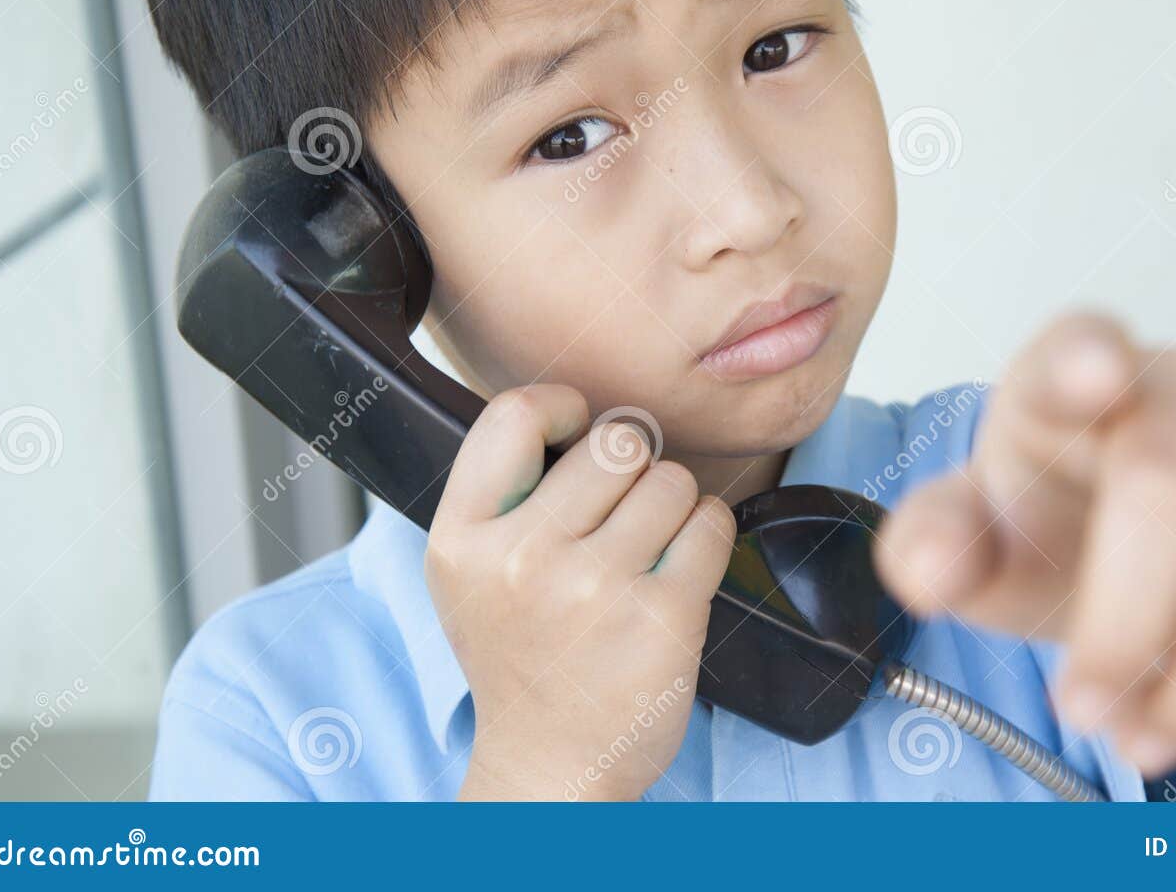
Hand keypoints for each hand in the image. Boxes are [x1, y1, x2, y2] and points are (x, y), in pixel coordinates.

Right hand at [426, 385, 735, 799]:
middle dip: (633, 468)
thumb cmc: (522, 656)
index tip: (578, 436)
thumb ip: (507, 494)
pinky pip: (712, 523)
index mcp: (464, 539)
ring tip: (647, 552)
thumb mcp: (473, 573)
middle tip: (621, 515)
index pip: (514, 414)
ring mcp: (595, 588)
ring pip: (671, 479)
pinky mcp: (662, 617)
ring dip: (673, 506)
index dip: (562, 408)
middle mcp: (523, 559)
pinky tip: (679, 570)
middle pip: (615, 442)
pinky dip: (707, 535)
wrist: (551, 766)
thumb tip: (580, 413)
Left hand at [874, 313, 1175, 776]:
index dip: (1086, 358)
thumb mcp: (982, 548)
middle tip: (1088, 717)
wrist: (1173, 574)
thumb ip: (934, 548)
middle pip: (1166, 486)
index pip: (1078, 345)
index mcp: (1067, 380)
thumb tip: (932, 566)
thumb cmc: (1058, 540)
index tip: (1090, 377)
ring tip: (1147, 743)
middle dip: (1125, 627)